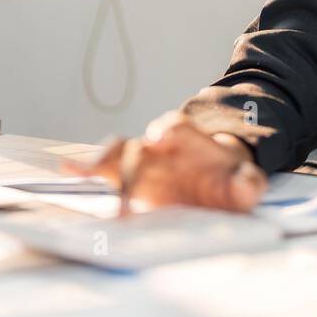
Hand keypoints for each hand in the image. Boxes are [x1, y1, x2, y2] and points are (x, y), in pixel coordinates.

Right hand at [61, 111, 267, 212]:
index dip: (167, 129)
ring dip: (101, 161)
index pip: (176, 127)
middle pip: (139, 144)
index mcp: (190, 143)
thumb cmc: (228, 181)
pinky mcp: (130, 178)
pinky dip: (88, 169)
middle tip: (118, 188)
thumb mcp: (245, 182)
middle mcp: (162, 149)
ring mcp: (144, 162)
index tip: (158, 137)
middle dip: (126, 160)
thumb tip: (246, 188)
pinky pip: (106, 169)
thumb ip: (248, 184)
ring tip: (79, 171)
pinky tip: (69, 169)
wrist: (218, 177)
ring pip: (118, 153)